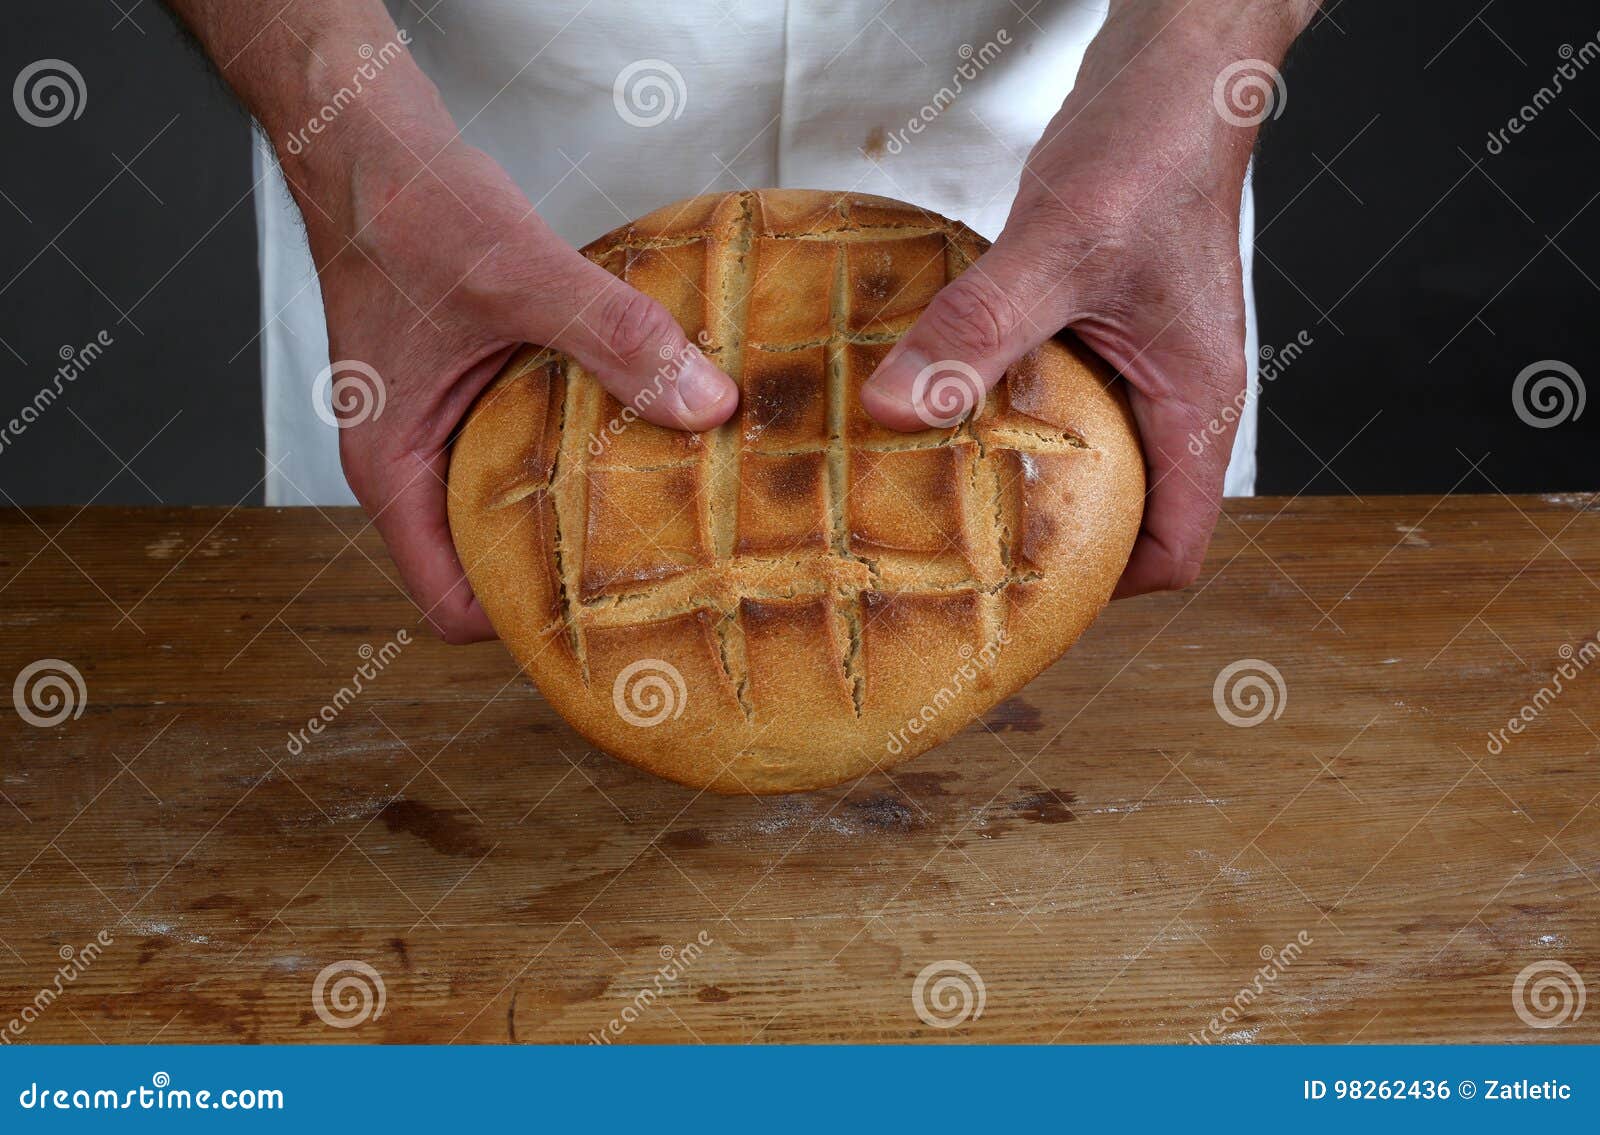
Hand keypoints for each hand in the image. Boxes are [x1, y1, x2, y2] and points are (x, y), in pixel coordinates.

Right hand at [289, 123, 737, 642]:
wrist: (369, 144)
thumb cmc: (409, 207)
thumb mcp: (522, 275)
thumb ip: (614, 339)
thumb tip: (709, 405)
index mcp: (396, 469)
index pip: (453, 605)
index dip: (527, 623)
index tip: (612, 617)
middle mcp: (412, 466)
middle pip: (490, 567)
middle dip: (570, 576)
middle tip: (664, 576)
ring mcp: (438, 432)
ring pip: (510, 508)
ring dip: (578, 511)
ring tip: (666, 517)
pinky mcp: (467, 395)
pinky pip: (522, 450)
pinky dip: (573, 452)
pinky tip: (641, 433)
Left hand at [861, 0, 1312, 597]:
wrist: (1173, 63)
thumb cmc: (1156, 146)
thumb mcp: (1060, 248)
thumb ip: (979, 332)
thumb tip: (897, 407)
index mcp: (1195, 404)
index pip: (1175, 548)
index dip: (1108, 590)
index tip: (1027, 602)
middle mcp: (1171, 394)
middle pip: (1121, 514)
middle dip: (1046, 544)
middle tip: (956, 560)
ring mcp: (1135, 359)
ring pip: (1082, 455)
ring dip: (1016, 475)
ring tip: (933, 497)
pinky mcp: (1095, 321)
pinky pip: (1051, 392)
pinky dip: (1000, 407)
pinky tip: (935, 400)